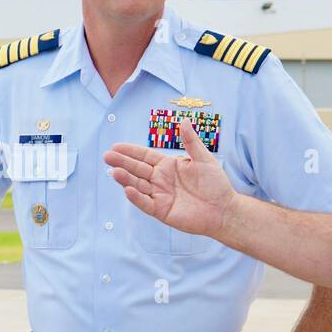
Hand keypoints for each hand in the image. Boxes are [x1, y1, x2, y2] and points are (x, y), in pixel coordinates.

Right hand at [103, 118, 238, 237]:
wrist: (224, 210)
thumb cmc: (216, 184)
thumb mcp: (204, 159)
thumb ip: (191, 142)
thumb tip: (183, 121)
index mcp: (167, 165)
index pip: (144, 156)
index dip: (130, 151)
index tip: (116, 146)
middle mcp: (160, 180)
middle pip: (137, 169)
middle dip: (122, 163)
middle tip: (107, 156)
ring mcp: (159, 195)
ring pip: (138, 185)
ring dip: (126, 179)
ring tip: (114, 171)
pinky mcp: (161, 211)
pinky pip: (146, 203)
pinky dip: (136, 197)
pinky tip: (127, 190)